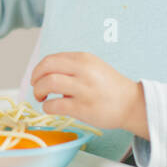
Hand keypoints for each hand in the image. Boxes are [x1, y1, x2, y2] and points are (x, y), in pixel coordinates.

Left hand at [30, 51, 147, 135]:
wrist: (131, 104)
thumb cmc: (109, 87)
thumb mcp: (93, 67)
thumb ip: (72, 66)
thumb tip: (46, 73)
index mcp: (84, 59)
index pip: (51, 58)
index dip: (39, 69)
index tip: (37, 77)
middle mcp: (84, 71)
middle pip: (47, 67)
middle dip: (35, 78)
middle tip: (36, 87)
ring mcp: (84, 89)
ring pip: (49, 83)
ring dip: (39, 91)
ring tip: (41, 97)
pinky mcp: (83, 108)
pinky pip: (55, 105)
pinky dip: (47, 106)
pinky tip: (51, 107)